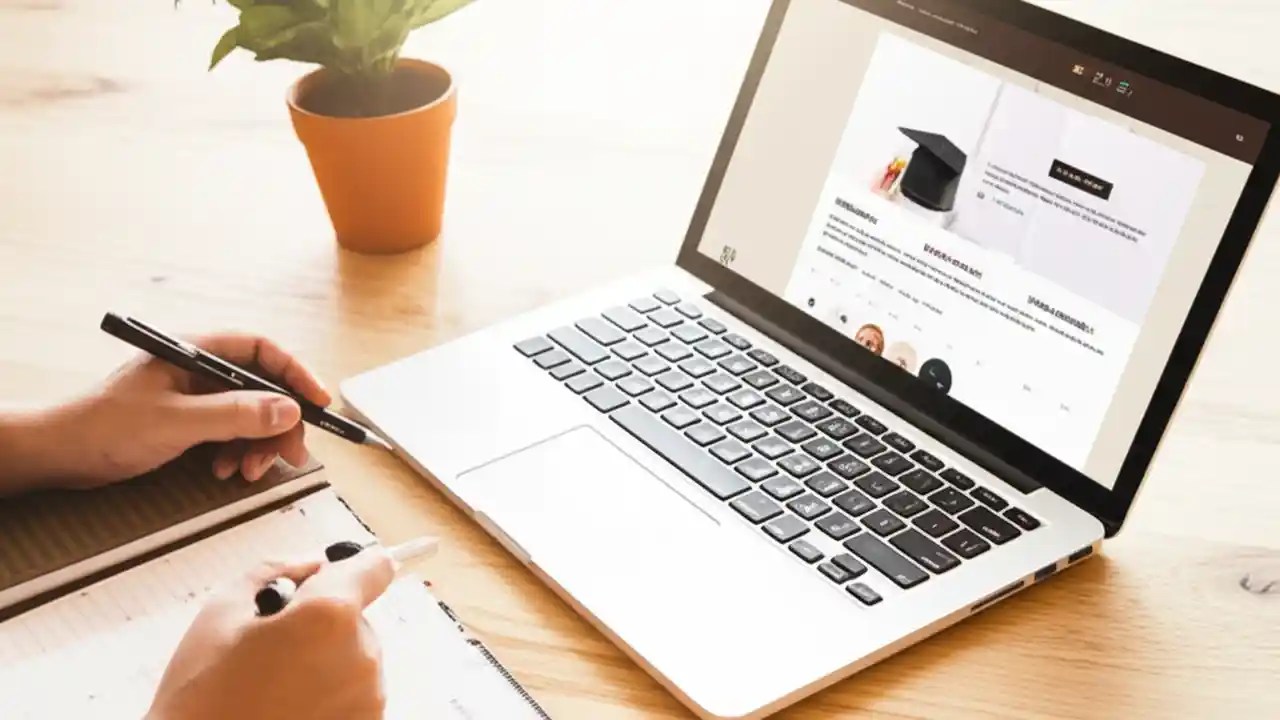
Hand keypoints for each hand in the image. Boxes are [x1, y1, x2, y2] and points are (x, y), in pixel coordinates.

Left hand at [19, 333, 331, 488]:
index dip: (296, 374)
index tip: (319, 402)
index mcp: (196, 352)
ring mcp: (196, 396)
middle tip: (291, 454)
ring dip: (258, 445)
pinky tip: (225, 469)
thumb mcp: (177, 421)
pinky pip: (231, 433)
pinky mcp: (190, 421)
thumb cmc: (104, 426)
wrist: (61, 455)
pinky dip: (237, 452)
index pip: (262, 351)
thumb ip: (236, 415)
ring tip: (249, 470)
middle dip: (280, 423)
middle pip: (263, 388)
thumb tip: (288, 410)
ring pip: (251, 415)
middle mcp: (200, 369)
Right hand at [147, 549, 394, 719]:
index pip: (374, 567)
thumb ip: (275, 570)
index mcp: (330, 615)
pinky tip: (289, 708)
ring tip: (273, 687)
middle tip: (273, 648)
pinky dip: (330, 696)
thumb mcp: (222, 613)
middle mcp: (363, 656)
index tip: (340, 571)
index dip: (355, 565)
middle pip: (355, 618)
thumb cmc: (202, 696)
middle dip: (322, 623)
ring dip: (326, 662)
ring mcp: (369, 699)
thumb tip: (313, 563)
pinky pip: (354, 695)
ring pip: (355, 658)